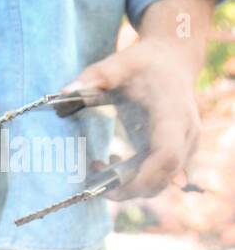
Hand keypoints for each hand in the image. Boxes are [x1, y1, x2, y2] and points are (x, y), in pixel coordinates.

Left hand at [64, 0, 215, 199]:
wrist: (172, 61)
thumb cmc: (144, 63)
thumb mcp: (120, 63)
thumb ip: (95, 76)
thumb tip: (64, 92)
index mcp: (174, 114)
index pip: (166, 155)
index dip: (142, 176)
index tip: (109, 184)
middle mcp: (186, 134)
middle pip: (163, 177)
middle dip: (127, 188)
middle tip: (91, 178)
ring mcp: (186, 146)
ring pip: (160, 182)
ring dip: (127, 184)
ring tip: (97, 165)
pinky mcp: (178, 153)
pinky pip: (158, 177)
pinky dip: (134, 179)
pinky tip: (110, 161)